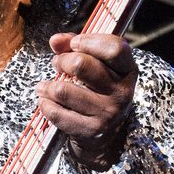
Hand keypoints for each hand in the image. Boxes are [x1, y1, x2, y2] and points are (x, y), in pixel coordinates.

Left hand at [37, 31, 136, 170]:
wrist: (106, 133)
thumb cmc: (98, 90)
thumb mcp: (96, 64)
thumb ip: (75, 46)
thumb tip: (55, 40)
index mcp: (128, 70)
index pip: (114, 49)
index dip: (89, 41)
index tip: (74, 44)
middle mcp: (122, 92)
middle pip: (81, 65)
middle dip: (62, 61)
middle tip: (57, 64)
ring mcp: (108, 113)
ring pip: (63, 90)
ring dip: (48, 86)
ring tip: (45, 86)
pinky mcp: (91, 131)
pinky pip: (56, 113)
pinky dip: (45, 105)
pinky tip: (47, 101)